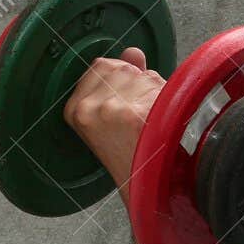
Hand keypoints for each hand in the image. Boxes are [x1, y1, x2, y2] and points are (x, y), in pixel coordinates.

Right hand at [62, 47, 164, 199]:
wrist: (147, 191)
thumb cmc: (132, 156)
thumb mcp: (112, 118)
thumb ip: (120, 79)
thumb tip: (133, 52)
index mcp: (75, 110)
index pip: (101, 65)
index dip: (122, 79)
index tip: (126, 103)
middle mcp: (90, 108)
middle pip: (124, 68)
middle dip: (139, 84)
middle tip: (141, 116)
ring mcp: (113, 110)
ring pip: (145, 76)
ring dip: (156, 94)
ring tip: (151, 122)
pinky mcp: (137, 115)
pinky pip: (162, 88)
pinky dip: (169, 102)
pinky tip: (162, 124)